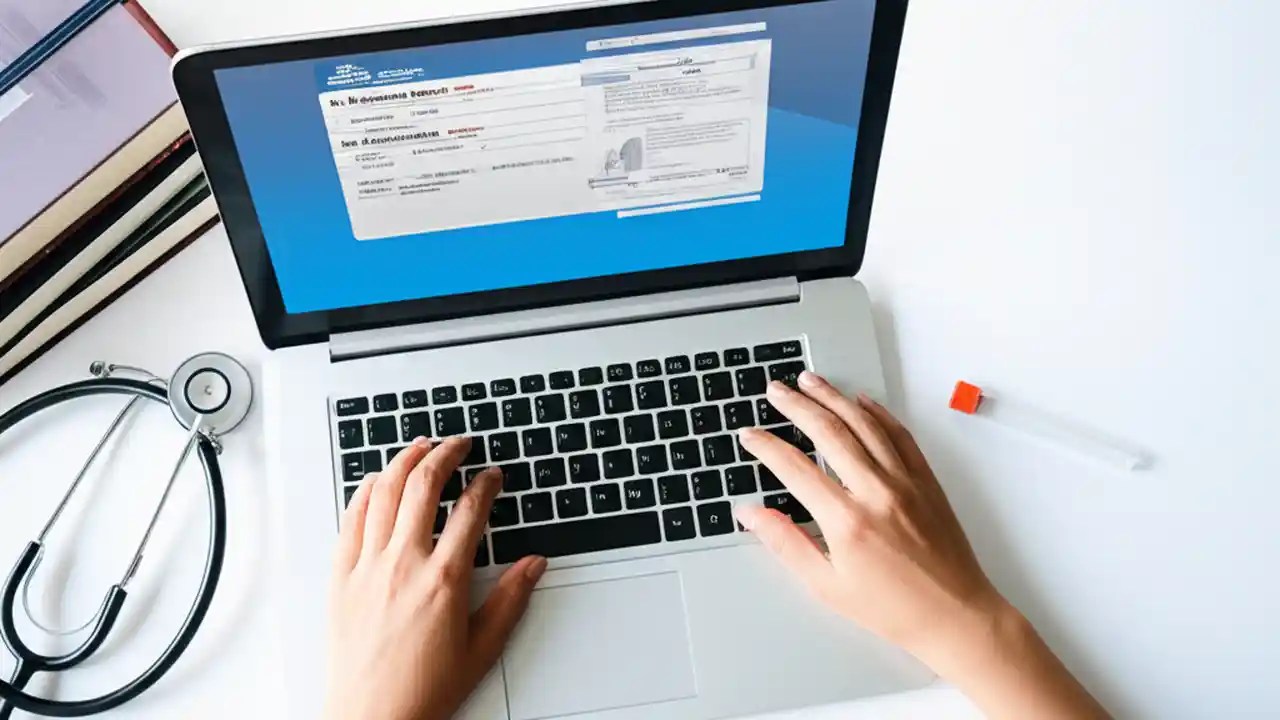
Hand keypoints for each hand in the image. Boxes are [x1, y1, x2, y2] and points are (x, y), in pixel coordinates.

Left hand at [325, 437, 546, 719]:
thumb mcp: (482, 647)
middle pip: (424, 486)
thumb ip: (510, 599)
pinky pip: (352, 519)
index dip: (486, 484)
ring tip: (420, 446)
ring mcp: (368, 567)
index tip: (492, 476)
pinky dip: (366, 492)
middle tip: (459, 444)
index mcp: (444, 580)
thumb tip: (534, 565)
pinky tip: (377, 480)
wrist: (372, 719)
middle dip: (445, 454)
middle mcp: (404, 565)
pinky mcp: (341, 577)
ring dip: (404, 460)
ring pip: (385, 493)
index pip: (470, 511)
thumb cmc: (423, 690)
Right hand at [734, 373, 1001, 667]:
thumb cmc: (893, 609)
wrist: (955, 616)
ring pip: (863, 424)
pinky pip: (900, 435)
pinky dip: (878, 413)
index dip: (767, 446)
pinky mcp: (926, 481)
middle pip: (828, 432)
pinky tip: (861, 401)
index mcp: (846, 521)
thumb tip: (752, 514)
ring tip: (810, 381)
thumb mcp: (826, 585)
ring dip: (833, 397)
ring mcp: (904, 482)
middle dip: (796, 406)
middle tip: (776, 391)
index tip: (750, 434)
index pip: (794, 468)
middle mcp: (876, 492)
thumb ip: (786, 544)